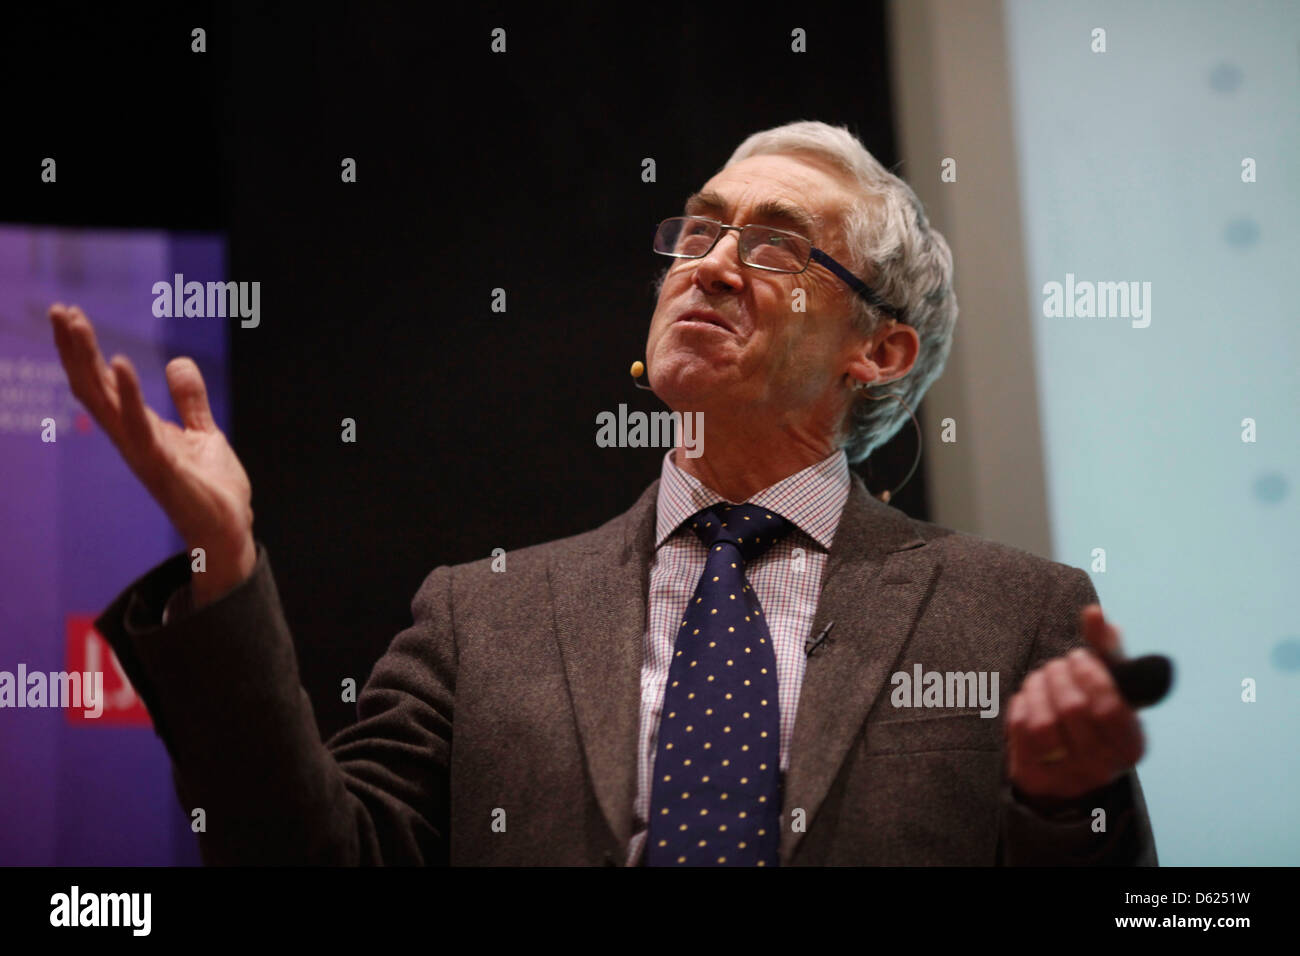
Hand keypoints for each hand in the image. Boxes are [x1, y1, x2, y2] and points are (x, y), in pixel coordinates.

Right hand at [49, 303, 255, 605]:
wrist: (229, 531)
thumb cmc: (212, 489)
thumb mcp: (203, 434)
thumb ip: (190, 401)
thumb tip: (178, 363)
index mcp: (139, 428)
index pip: (102, 382)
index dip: (84, 350)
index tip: (70, 314)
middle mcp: (131, 438)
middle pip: (91, 386)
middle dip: (74, 348)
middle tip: (59, 308)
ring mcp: (141, 452)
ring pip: (103, 400)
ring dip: (87, 360)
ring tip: (74, 323)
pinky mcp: (161, 465)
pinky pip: (139, 425)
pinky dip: (128, 394)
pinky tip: (121, 363)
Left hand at [1005, 605, 1144, 803]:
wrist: (1066, 762)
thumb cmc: (1092, 709)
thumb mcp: (1108, 682)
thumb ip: (1105, 647)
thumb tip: (1094, 613)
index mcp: (1131, 745)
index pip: (1110, 706)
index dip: (1089, 674)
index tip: (1078, 657)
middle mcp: (1104, 768)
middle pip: (1073, 708)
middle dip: (1058, 676)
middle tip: (1055, 665)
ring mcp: (1068, 777)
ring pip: (1043, 722)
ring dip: (1036, 689)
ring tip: (1039, 678)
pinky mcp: (1035, 778)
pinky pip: (1019, 732)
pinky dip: (1020, 705)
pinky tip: (1027, 698)